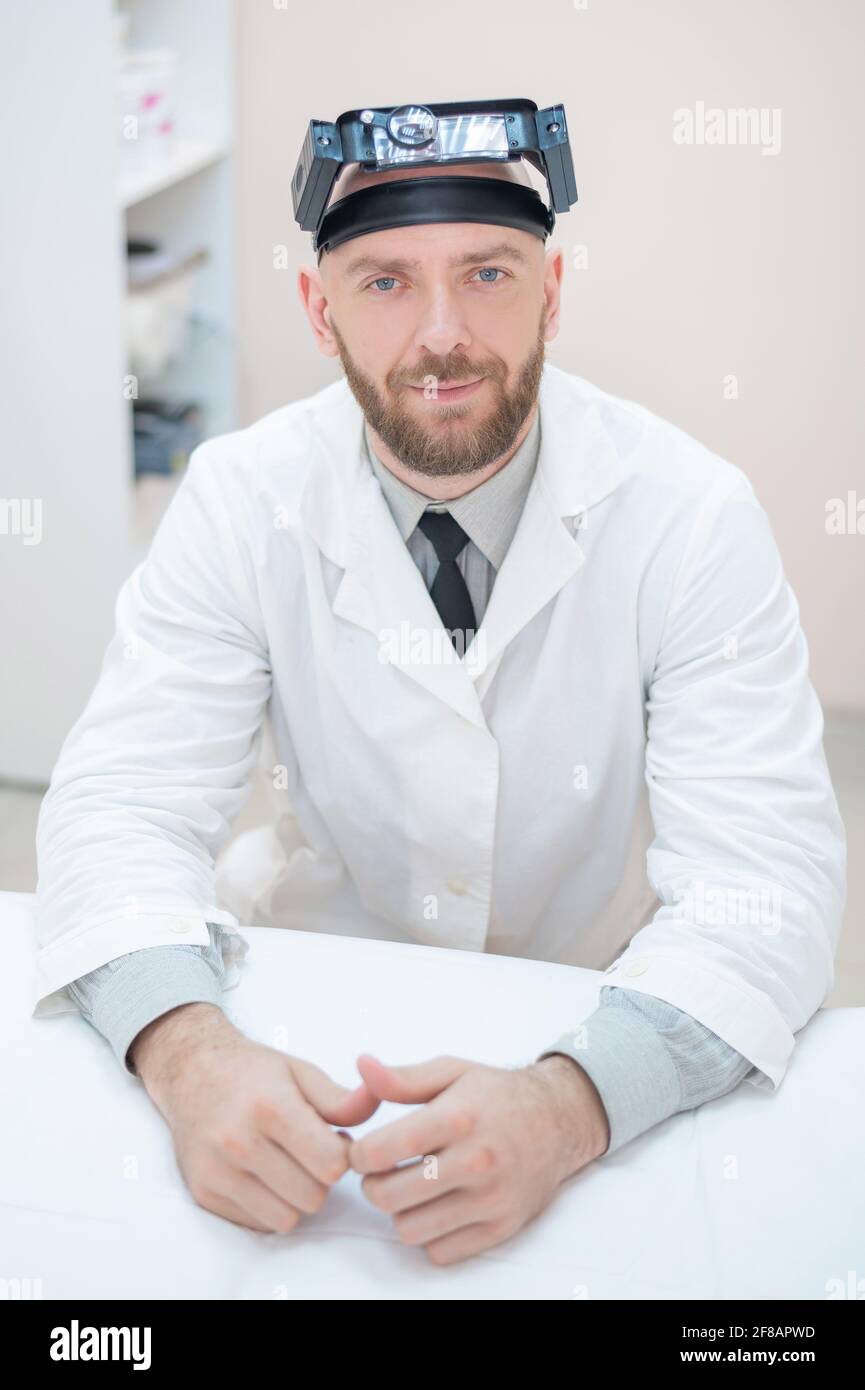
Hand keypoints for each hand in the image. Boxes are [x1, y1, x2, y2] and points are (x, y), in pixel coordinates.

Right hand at [132, 1003, 380, 1233]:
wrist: (191, 1072)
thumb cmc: (253, 1072)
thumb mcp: (301, 1072)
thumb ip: (343, 1099)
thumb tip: (376, 1106)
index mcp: (271, 1107)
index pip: (331, 1164)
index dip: (342, 1156)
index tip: (333, 1140)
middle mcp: (239, 1142)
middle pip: (313, 1196)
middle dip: (320, 1178)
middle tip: (309, 1153)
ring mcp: (218, 1172)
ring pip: (288, 1218)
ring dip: (297, 1198)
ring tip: (288, 1165)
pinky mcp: (204, 1193)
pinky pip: (259, 1224)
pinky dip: (270, 1206)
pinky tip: (264, 1175)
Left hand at [348, 1051, 609, 1264]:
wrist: (559, 1120)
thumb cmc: (498, 1095)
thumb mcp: (452, 1072)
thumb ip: (402, 1078)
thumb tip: (362, 1066)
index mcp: (458, 1118)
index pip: (381, 1152)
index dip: (358, 1155)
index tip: (364, 1151)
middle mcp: (475, 1161)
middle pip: (388, 1198)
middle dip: (374, 1185)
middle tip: (383, 1172)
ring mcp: (490, 1200)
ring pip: (410, 1230)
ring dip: (402, 1212)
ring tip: (412, 1188)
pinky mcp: (501, 1227)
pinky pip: (440, 1251)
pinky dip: (431, 1234)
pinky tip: (439, 1206)